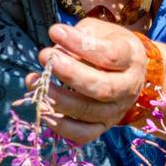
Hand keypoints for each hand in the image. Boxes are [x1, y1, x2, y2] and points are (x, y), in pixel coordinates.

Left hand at [25, 17, 148, 143]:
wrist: (127, 72)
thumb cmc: (108, 45)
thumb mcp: (100, 31)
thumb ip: (81, 36)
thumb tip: (56, 49)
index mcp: (132, 59)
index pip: (110, 56)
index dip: (80, 44)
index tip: (55, 31)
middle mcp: (128, 88)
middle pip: (102, 88)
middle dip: (69, 73)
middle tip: (45, 55)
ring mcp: (116, 111)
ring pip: (88, 111)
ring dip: (57, 98)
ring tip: (33, 80)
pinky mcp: (102, 127)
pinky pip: (83, 134)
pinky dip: (60, 125)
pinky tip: (42, 108)